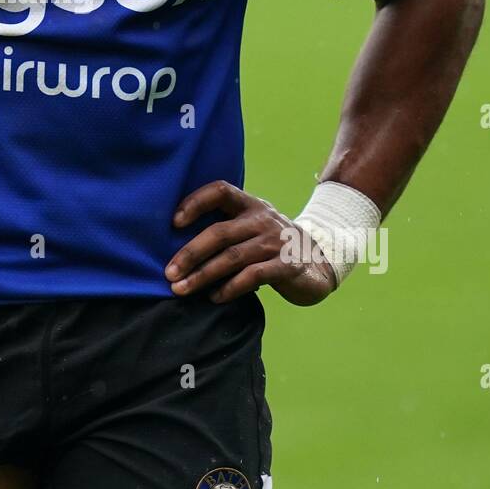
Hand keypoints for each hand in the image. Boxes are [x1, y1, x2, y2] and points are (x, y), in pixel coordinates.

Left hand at [165, 181, 335, 306]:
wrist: (319, 263)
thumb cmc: (271, 246)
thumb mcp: (252, 228)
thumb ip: (225, 229)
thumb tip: (177, 248)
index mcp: (251, 205)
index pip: (221, 191)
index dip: (195, 202)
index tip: (174, 222)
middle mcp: (263, 219)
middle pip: (220, 232)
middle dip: (190, 254)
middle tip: (169, 273)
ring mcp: (276, 242)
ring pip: (232, 257)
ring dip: (203, 275)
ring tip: (182, 289)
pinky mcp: (287, 266)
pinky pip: (252, 276)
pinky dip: (230, 288)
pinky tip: (214, 298)